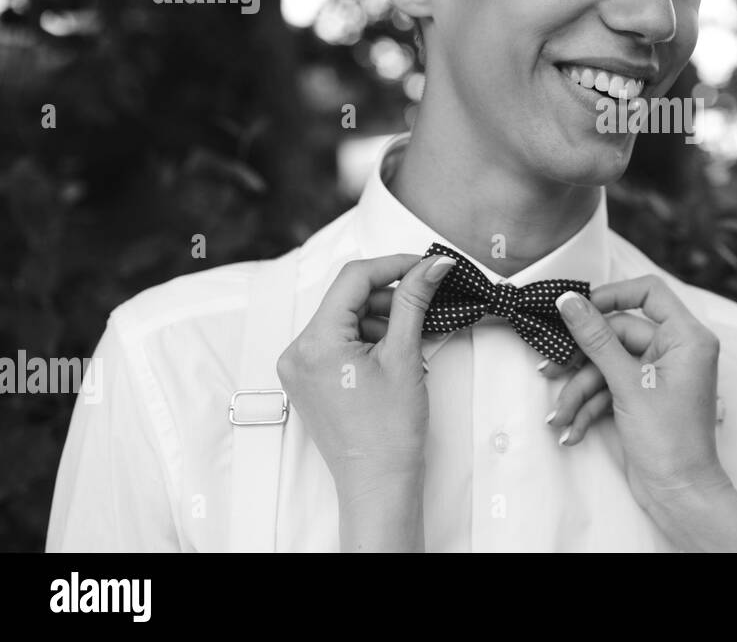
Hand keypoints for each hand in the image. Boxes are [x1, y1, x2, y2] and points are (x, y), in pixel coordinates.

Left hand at [276, 253, 454, 549]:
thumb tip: (431, 263)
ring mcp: (298, 366)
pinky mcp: (307, 378)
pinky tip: (393, 352)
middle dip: (388, 295)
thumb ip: (414, 300)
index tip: (425, 265)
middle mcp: (297, 351)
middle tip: (425, 300)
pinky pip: (336, 340)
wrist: (378, 481)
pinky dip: (366, 337)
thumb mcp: (404, 354)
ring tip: (410, 338)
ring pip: (343, 318)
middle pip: (346, 297)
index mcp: (315, 342)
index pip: (353, 278)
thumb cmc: (390, 429)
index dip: (393, 264)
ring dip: (379, 317)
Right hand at [553, 275, 736, 549]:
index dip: (611, 295)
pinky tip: (571, 431)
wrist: (680, 496)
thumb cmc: (669, 440)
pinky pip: (611, 388)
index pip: (648, 291)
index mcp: (686, 336)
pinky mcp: (644, 397)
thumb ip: (596, 339)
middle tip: (547, 370)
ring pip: (608, 365)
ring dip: (581, 392)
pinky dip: (591, 408)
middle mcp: (676, 350)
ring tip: (558, 418)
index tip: (577, 308)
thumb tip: (569, 300)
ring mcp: (659, 374)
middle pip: (618, 334)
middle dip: (582, 361)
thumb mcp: (627, 384)